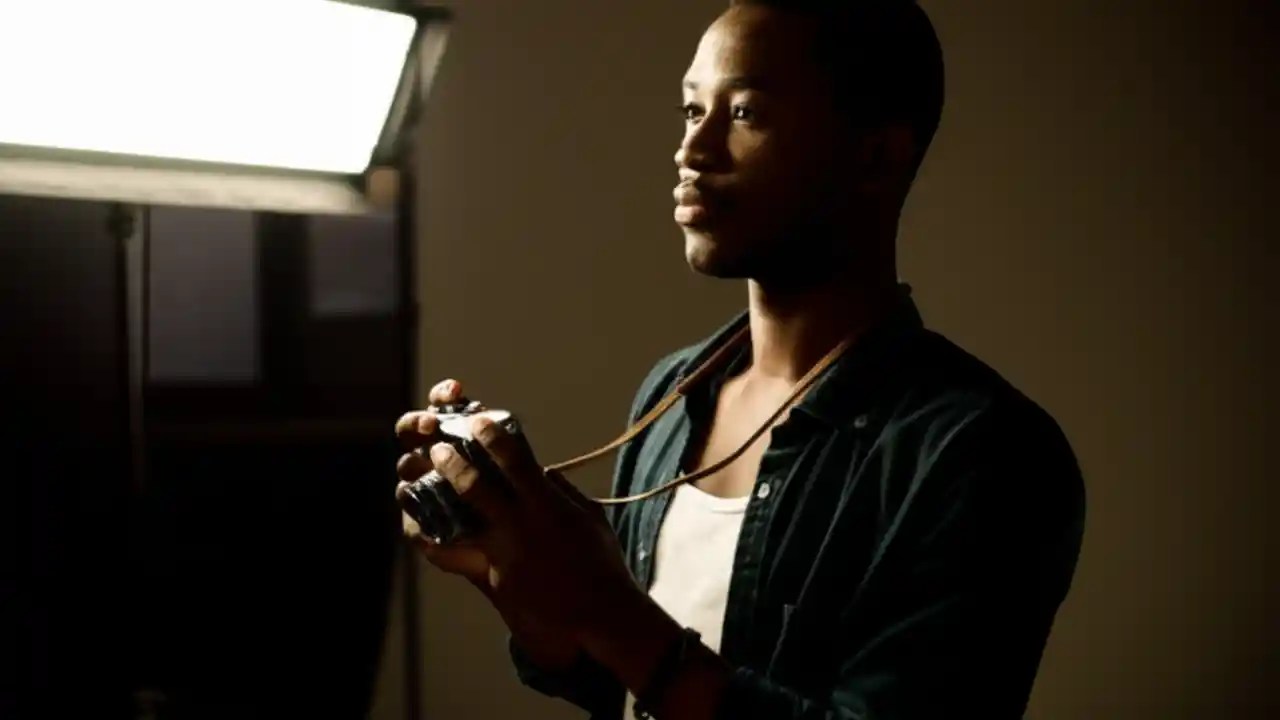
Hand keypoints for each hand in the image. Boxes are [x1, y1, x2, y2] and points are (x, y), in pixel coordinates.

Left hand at [394, 378, 580, 670]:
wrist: (597, 616)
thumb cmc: (600, 564)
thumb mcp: (588, 518)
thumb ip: (561, 492)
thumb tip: (542, 473)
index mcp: (547, 505)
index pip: (514, 459)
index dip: (492, 435)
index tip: (477, 418)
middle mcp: (521, 526)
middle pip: (475, 484)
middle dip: (451, 461)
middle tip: (436, 447)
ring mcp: (504, 554)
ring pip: (457, 518)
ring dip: (435, 494)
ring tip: (420, 480)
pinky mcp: (493, 579)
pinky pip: (452, 555)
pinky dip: (431, 537)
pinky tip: (420, 524)